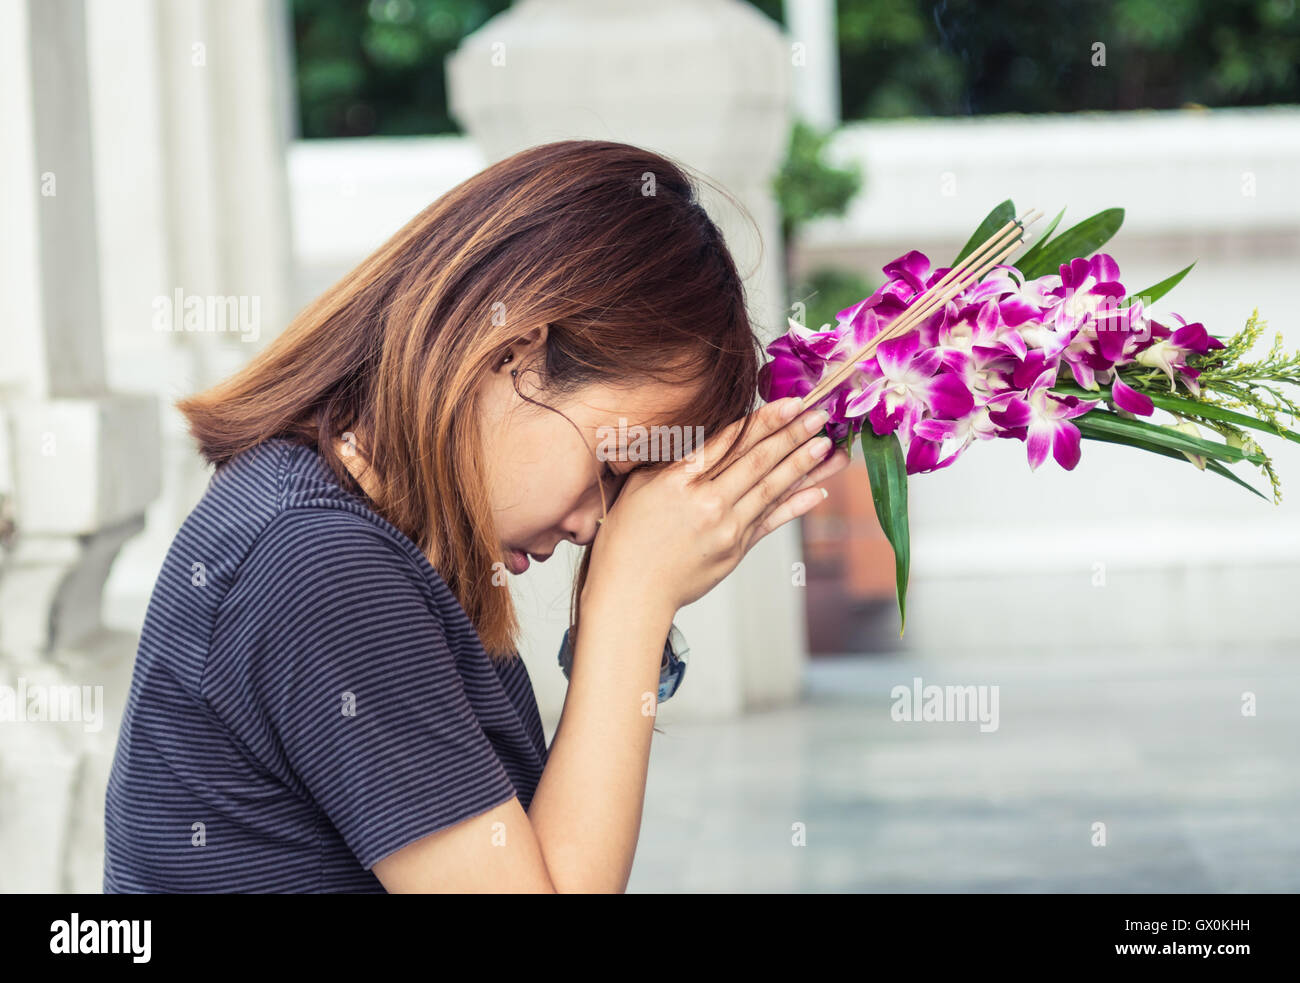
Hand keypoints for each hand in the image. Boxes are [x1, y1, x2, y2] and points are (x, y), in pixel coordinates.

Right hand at [584, 397, 850, 615]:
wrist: (632, 591)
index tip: (790, 402)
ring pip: (772, 489)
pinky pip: (772, 523)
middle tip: (819, 415)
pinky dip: (796, 506)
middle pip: (757, 462)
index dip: (764, 420)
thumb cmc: (628, 537)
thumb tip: (712, 437)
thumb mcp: (641, 487)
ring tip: (827, 446)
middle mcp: (708, 504)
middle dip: (791, 435)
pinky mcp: (737, 550)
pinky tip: (818, 491)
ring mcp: (727, 529)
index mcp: (680, 482)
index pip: (730, 442)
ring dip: (802, 465)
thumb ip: (677, 461)